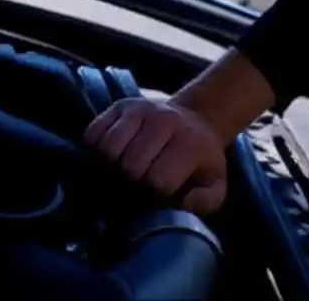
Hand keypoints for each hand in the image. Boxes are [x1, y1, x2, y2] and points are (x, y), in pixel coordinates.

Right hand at [83, 97, 227, 214]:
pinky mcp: (119, 106)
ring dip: (111, 167)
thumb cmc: (199, 160)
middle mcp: (164, 120)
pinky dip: (95, 150)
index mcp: (189, 142)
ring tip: (121, 173)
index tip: (158, 194)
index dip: (155, 194)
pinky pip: (93, 133)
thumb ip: (206, 200)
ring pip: (109, 148)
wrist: (195, 120)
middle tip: (136, 185)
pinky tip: (110, 158)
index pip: (158, 179)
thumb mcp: (215, 183)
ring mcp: (139, 109)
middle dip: (131, 183)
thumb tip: (182, 203)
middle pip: (130, 165)